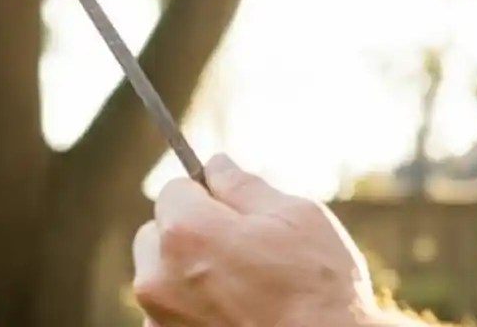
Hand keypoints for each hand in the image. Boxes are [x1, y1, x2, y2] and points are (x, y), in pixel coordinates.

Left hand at [131, 155, 399, 326]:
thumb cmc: (318, 290)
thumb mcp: (296, 217)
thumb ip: (244, 185)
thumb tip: (217, 164)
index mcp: (185, 232)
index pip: (175, 190)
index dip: (208, 196)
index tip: (235, 214)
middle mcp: (158, 278)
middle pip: (158, 233)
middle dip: (191, 234)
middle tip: (241, 252)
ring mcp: (159, 318)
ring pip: (162, 277)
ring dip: (189, 274)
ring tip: (242, 289)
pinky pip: (170, 312)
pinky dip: (193, 309)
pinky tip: (234, 315)